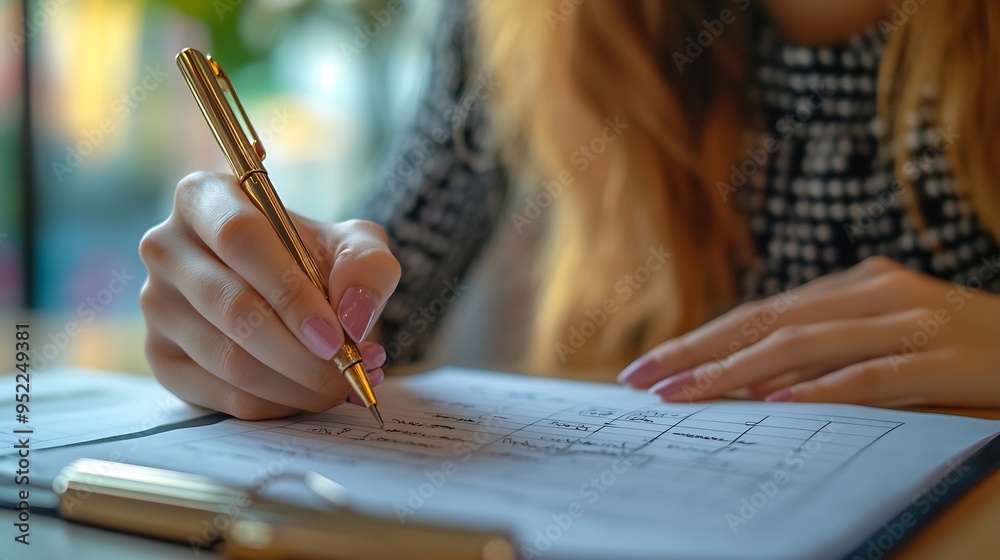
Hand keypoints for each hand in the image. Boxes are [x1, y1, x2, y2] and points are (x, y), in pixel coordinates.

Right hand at [139, 172, 400, 418]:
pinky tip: (311, 394)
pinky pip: (224, 396)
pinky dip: (279, 405)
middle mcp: (166, 248)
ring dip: (297, 384)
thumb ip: (367, 268)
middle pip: (233, 308)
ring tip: (343, 383)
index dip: (291, 293)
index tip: (336, 335)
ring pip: (229, 361)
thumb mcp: (355, 245)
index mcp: (204, 197)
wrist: (288, 288)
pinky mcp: (161, 359)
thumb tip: (354, 315)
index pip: (240, 239)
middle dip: (301, 352)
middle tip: (349, 370)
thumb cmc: (316, 258)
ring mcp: (155, 306)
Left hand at [618, 256, 999, 407]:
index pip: (760, 313)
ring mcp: (908, 321)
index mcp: (856, 285)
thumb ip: (828, 350)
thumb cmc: (960, 349)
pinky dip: (818, 388)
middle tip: (642, 377)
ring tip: (685, 393)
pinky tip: (775, 403)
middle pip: (766, 322)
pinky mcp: (940, 356)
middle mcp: (874, 292)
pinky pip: (870, 375)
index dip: (701, 338)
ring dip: (736, 372)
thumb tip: (753, 384)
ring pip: (803, 344)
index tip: (651, 364)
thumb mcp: (887, 336)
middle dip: (696, 351)